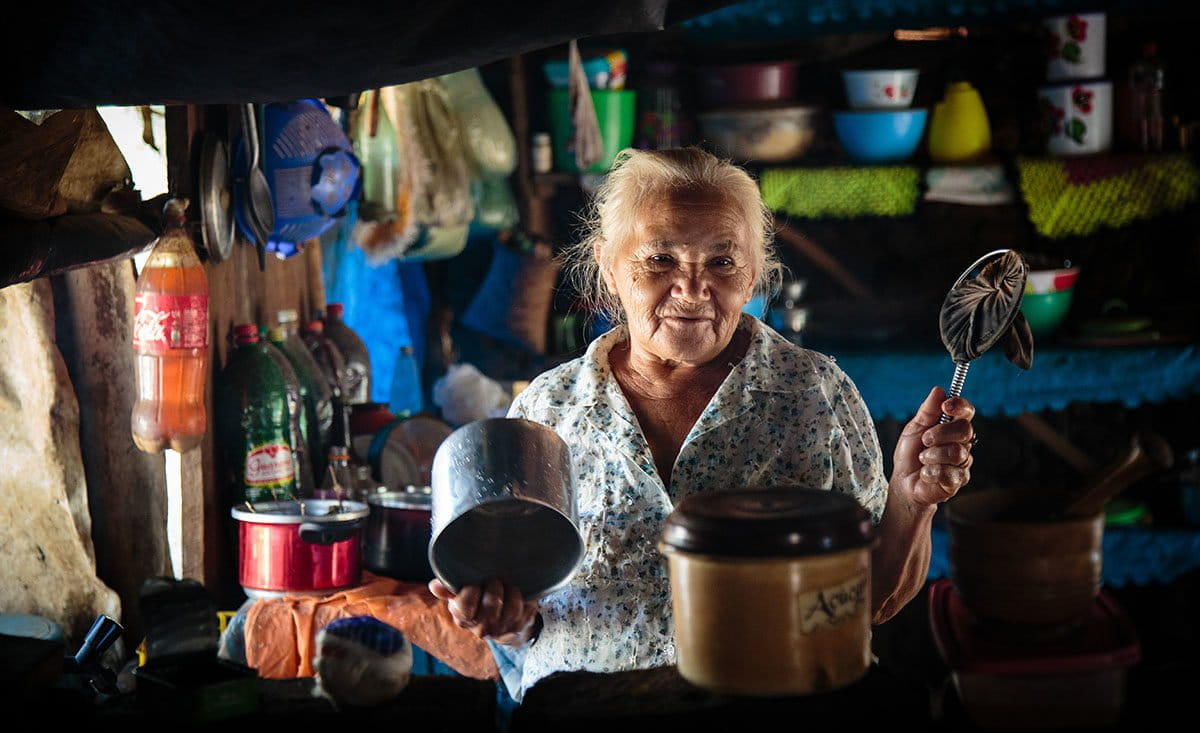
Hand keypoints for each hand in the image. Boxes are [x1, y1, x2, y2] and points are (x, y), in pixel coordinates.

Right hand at [428, 577, 539, 646]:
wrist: (500, 623)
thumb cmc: (476, 602)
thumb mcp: (459, 595)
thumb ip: (447, 589)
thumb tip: (435, 586)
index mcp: (462, 618)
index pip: (465, 606)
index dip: (471, 590)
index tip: (475, 581)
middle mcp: (482, 628)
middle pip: (492, 603)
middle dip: (495, 585)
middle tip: (495, 577)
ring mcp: (502, 629)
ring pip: (512, 606)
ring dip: (512, 589)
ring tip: (507, 582)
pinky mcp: (519, 626)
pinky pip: (526, 608)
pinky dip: (524, 596)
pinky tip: (518, 591)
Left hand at [892, 386, 976, 506]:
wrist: (903, 481)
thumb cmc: (911, 454)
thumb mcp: (914, 428)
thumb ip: (927, 411)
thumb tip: (939, 390)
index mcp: (952, 427)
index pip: (967, 412)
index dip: (960, 406)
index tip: (946, 406)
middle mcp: (962, 443)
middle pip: (965, 429)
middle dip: (941, 433)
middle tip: (925, 439)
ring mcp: (962, 462)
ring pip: (957, 452)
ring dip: (933, 455)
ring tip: (922, 459)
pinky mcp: (958, 480)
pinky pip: (950, 472)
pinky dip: (931, 472)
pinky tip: (925, 474)